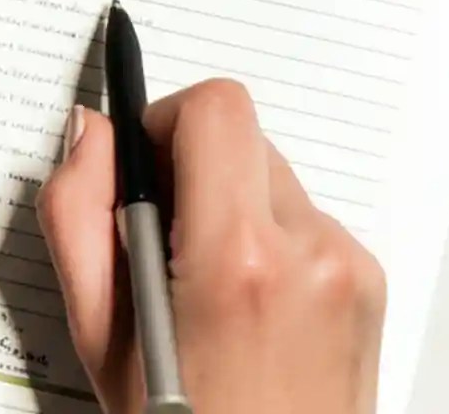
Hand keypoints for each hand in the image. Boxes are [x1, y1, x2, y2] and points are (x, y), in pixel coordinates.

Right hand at [38, 79, 386, 413]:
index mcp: (237, 259)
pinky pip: (308, 222)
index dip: (164, 122)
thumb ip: (79, 218)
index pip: (215, 110)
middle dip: (192, 173)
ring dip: (232, 211)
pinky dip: (270, 243)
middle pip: (244, 140)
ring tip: (206, 292)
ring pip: (275, 181)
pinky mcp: (369, 281)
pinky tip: (249, 309)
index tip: (141, 162)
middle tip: (160, 245)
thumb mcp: (102, 338)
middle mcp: (309, 251)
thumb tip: (90, 135)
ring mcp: (349, 265)